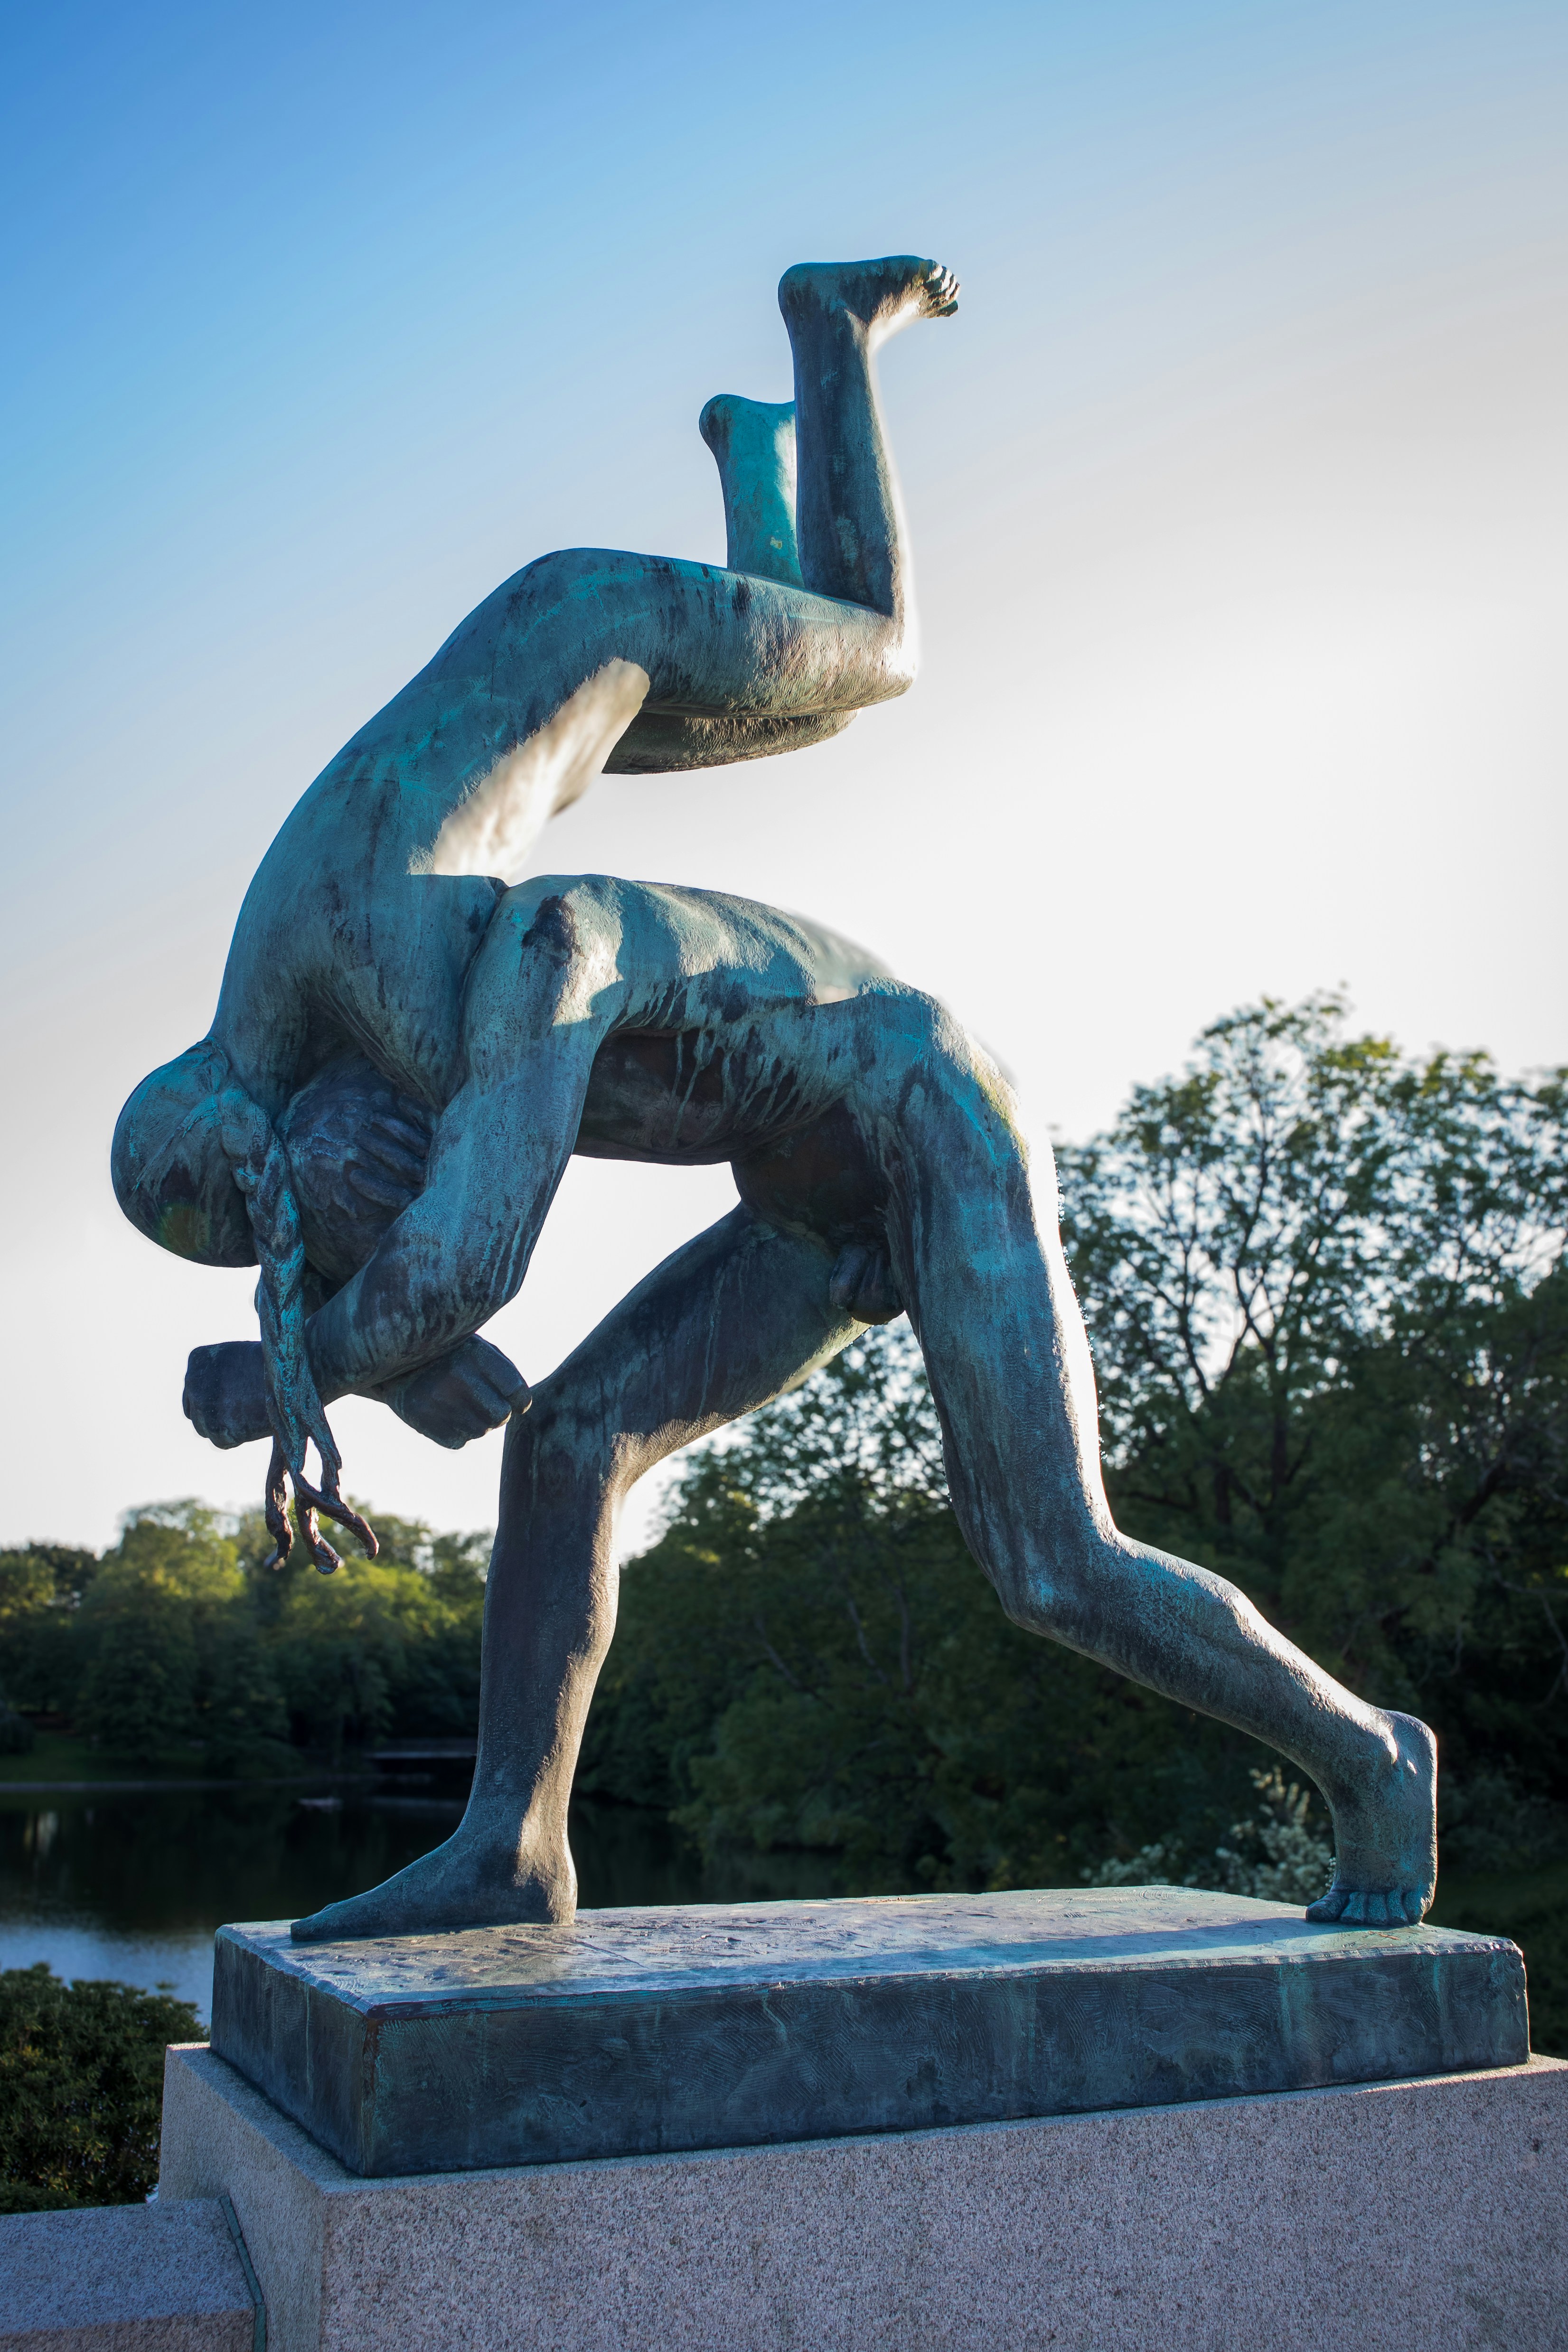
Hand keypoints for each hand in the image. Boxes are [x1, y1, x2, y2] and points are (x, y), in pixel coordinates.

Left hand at [184, 1341, 272, 1448]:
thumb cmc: (273, 1365)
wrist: (291, 1379)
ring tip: (250, 1416)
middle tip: (239, 1413)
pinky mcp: (217, 1431)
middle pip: (193, 1409)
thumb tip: (215, 1393)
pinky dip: (236, 1437)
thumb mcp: (238, 1357)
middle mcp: (193, 1382)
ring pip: (204, 1428)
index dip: (213, 1396)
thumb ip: (218, 1372)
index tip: (232, 1398)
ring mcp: (202, 1407)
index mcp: (197, 1360)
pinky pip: (221, 1441)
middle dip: (212, 1413)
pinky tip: (253, 1423)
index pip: (193, 1387)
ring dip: (223, 1426)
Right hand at [382, 1339, 529, 1449]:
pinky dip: (456, 1433)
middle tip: (484, 1403)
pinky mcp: (421, 1418)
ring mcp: (438, 1399)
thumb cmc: (449, 1354)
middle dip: (498, 1414)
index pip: (517, 1393)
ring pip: (480, 1431)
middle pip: (501, 1416)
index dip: (519, 1402)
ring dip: (476, 1423)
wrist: (395, 1358)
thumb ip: (504, 1373)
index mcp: (478, 1354)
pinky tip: (445, 1414)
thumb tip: (522, 1406)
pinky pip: (458, 1442)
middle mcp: (459, 1376)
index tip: (512, 1400)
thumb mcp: (478, 1349)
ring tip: (460, 1404)